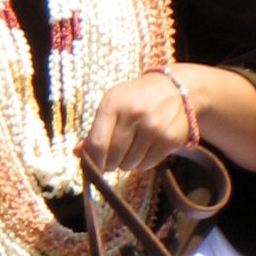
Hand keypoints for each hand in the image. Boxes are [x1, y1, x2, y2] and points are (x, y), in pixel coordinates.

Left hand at [80, 71, 194, 175]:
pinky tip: (145, 149)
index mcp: (114, 103)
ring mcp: (153, 128)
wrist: (177, 88)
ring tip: (132, 150)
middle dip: (110, 163)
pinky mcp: (169, 140)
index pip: (98, 143)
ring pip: (130, 164)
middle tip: (115, 157)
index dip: (93, 161)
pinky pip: (147, 165)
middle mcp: (134, 114)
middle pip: (113, 157)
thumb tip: (77, 153)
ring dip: (127, 163)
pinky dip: (143, 163)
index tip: (95, 167)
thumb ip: (96, 129)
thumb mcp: (114, 103)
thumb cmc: (138, 97)